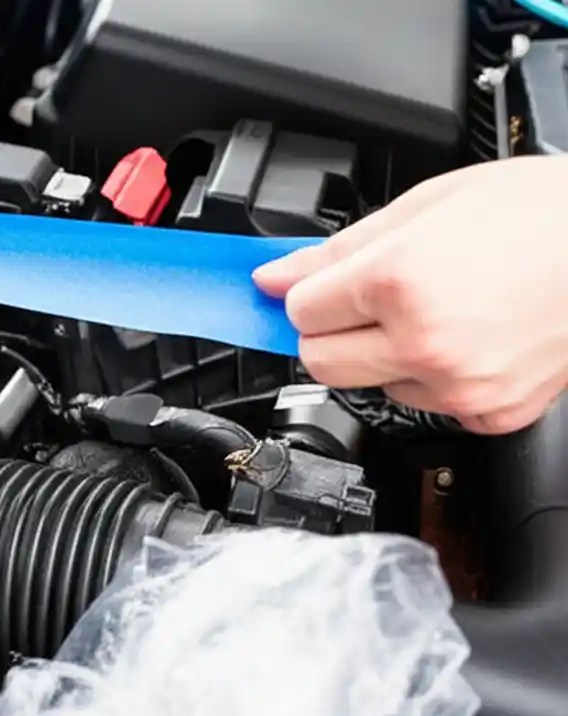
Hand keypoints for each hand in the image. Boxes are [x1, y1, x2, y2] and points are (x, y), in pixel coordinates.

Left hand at [253, 156, 567, 434]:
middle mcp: (425, 342)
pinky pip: (428, 405)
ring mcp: (460, 385)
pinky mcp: (491, 413)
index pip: (301, 312)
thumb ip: (334, 251)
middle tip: (366, 303)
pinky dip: (435, 377)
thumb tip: (273, 277)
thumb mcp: (423, 207)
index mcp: (398, 282)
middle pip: (320, 362)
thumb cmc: (537, 214)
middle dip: (332, 332)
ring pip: (374, 385)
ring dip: (387, 355)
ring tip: (440, 309)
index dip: (312, 293)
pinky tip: (469, 338)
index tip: (328, 285)